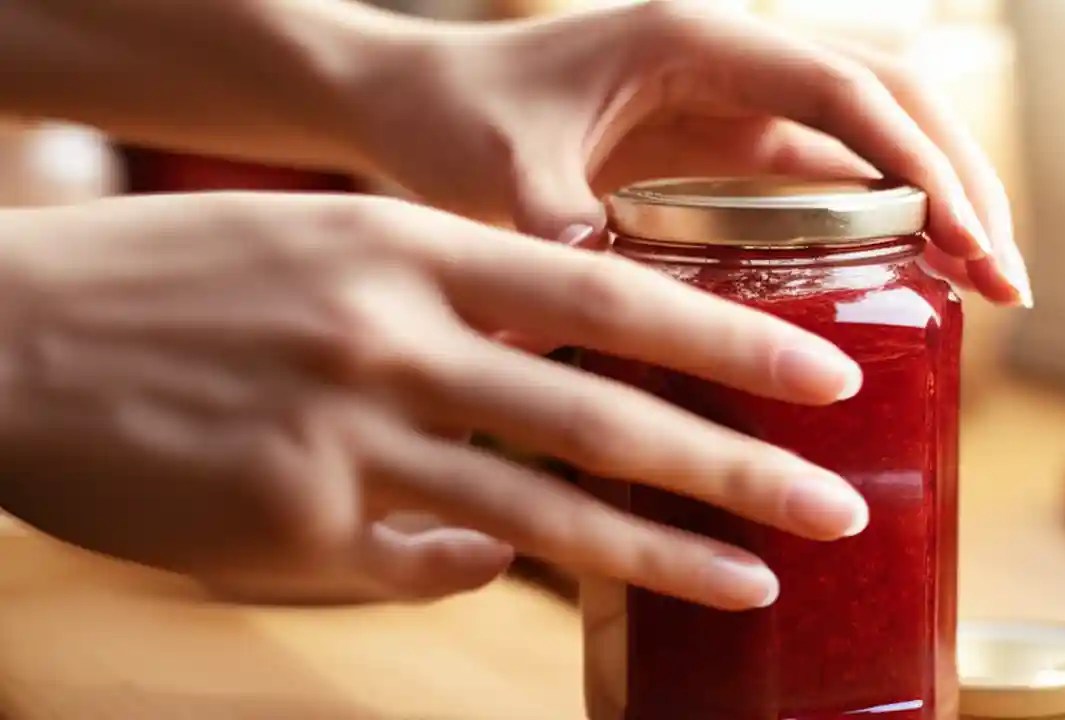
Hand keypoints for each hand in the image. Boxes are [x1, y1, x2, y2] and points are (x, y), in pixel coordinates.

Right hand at [0, 192, 864, 606]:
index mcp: (412, 247)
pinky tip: (506, 574)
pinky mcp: (298, 528)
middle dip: (741, 465)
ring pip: (549, 512)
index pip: (612, 294)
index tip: (826, 375)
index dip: (730, 342)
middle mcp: (395, 336)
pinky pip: (430, 563)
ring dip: (667, 553)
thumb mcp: (327, 249)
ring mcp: (350, 438)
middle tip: (842, 499)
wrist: (13, 333)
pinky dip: (478, 570)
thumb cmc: (180, 283)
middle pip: (609, 414)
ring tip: (758, 577)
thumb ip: (446, 313)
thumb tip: (532, 372)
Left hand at [352, 0, 1030, 304]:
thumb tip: (600, 325)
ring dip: (938, 195)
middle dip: (961, 180)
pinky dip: (879, 216)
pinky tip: (907, 275)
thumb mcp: (499, 172)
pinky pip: (827, 170)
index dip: (921, 163)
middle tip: (1008, 280)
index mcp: (694, 39)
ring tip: (986, 283)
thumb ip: (556, 229)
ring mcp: (732, 97)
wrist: (414, 100)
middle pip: (891, 98)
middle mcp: (731, 55)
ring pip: (872, 132)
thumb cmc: (450, 115)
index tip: (971, 243)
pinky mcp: (722, 141)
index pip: (845, 89)